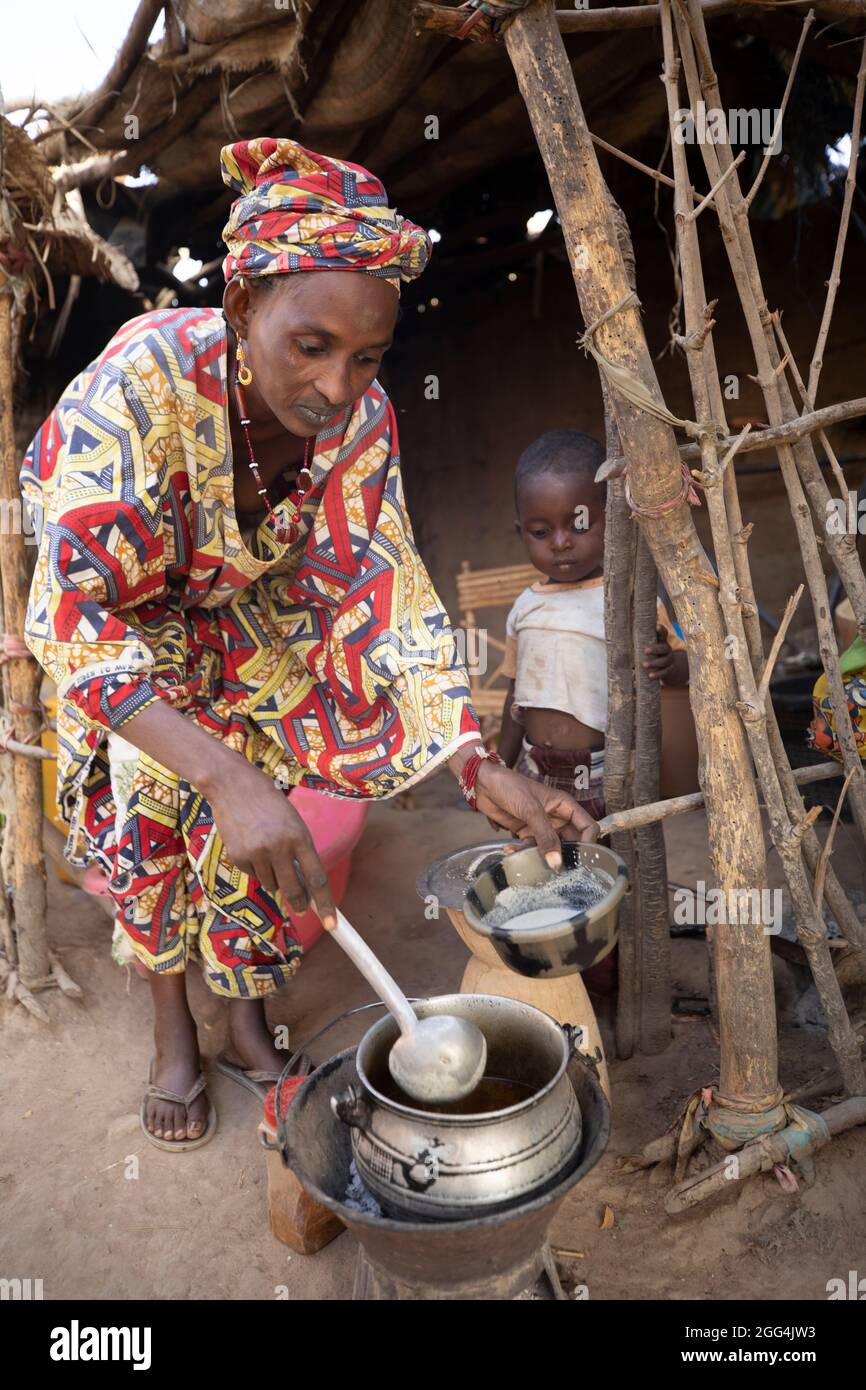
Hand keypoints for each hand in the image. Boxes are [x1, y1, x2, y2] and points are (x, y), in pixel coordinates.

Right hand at [208, 763, 335, 927]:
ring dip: (273, 877)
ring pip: (271, 883)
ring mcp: (257, 853)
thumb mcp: (293, 822)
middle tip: (302, 910)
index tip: (332, 924)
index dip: (326, 904)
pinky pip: (252, 874)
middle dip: (299, 903)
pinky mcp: (238, 856)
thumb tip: (304, 885)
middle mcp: (279, 847)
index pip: (317, 878)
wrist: (233, 786)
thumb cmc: (269, 803)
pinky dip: (254, 867)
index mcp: (300, 836)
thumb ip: (300, 851)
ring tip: (267, 850)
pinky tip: (250, 844)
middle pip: (294, 890)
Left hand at [473, 761, 598, 865]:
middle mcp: (556, 818)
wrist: (483, 783)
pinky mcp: (526, 833)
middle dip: (562, 854)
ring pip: (549, 848)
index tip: (582, 858)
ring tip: (521, 851)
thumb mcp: (531, 810)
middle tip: (554, 867)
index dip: (589, 842)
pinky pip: (531, 848)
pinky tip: (509, 848)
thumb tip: (556, 862)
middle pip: (570, 842)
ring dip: (536, 853)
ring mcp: (541, 826)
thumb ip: (545, 837)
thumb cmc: (510, 786)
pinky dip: (521, 850)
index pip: (588, 826)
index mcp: (565, 806)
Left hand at [642, 625, 676, 681]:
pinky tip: (650, 676)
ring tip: (644, 665)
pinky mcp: (668, 670)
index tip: (657, 626)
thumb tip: (620, 640)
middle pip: (663, 648)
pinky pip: (664, 672)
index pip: (663, 634)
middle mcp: (667, 650)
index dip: (661, 630)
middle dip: (654, 649)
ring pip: (664, 661)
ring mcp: (669, 661)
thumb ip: (640, 643)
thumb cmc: (654, 654)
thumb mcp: (650, 646)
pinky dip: (657, 674)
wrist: (669, 666)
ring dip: (653, 663)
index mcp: (662, 642)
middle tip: (645, 650)